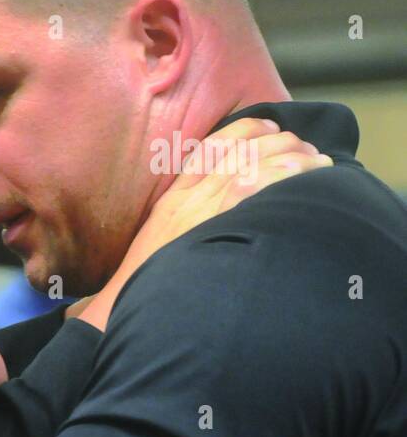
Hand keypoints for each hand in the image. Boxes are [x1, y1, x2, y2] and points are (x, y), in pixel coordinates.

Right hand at [73, 117, 334, 330]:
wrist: (122, 310)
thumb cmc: (144, 289)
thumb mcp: (158, 249)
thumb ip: (183, 230)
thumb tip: (214, 225)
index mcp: (170, 203)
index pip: (207, 151)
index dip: (240, 132)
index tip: (266, 126)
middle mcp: (184, 201)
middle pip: (233, 153)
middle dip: (273, 140)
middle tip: (301, 141)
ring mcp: (198, 213)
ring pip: (248, 165)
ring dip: (286, 155)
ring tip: (315, 157)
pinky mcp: (210, 228)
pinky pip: (250, 188)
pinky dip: (279, 173)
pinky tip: (303, 170)